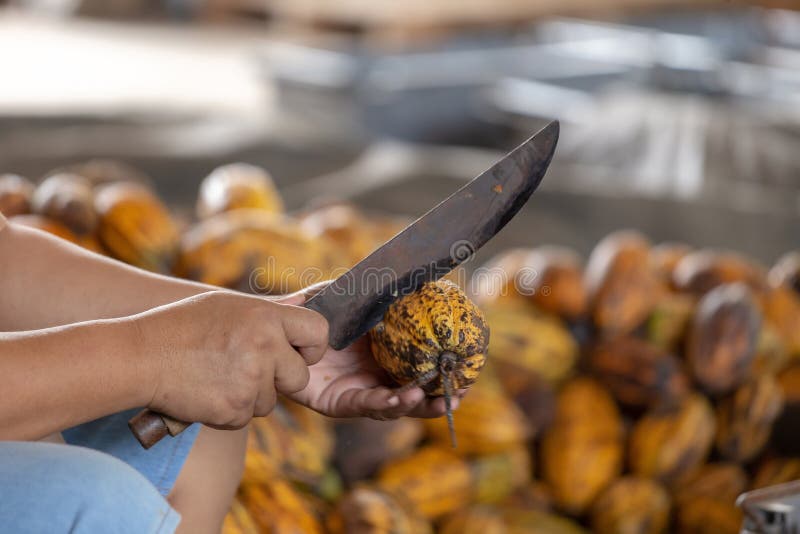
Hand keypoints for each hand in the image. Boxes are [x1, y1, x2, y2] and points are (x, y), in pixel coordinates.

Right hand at [134, 290, 327, 428]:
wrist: (140, 356)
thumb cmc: (181, 326)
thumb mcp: (227, 305)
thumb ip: (269, 311)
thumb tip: (305, 304)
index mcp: (266, 317)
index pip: (319, 332)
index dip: (312, 346)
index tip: (299, 352)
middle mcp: (266, 347)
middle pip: (300, 376)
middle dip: (281, 379)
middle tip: (249, 369)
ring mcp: (252, 380)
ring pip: (271, 400)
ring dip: (251, 395)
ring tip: (218, 375)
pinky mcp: (235, 409)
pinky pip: (246, 417)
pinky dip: (230, 410)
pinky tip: (208, 391)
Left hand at [278, 285, 461, 420]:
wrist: (274, 325)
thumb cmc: (313, 309)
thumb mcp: (351, 297)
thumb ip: (379, 292)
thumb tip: (414, 275)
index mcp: (384, 356)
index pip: (420, 371)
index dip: (442, 376)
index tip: (468, 376)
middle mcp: (374, 377)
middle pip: (413, 395)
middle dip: (437, 400)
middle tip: (459, 395)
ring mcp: (357, 391)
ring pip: (393, 405)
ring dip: (413, 404)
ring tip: (430, 398)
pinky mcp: (336, 403)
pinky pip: (363, 405)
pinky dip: (383, 404)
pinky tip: (399, 399)